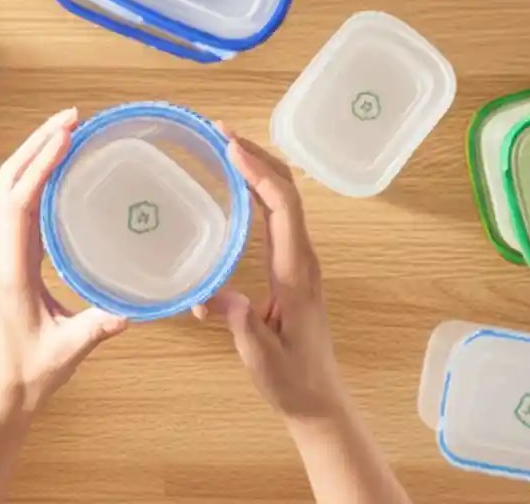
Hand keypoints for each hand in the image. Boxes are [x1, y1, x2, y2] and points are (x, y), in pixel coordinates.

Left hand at [0, 108, 128, 413]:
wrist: (6, 379)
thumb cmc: (33, 365)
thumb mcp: (66, 349)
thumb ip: (96, 329)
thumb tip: (130, 312)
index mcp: (9, 266)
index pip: (18, 201)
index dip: (40, 164)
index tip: (65, 134)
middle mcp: (2, 248)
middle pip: (11, 179)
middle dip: (39, 142)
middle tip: (75, 116)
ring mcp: (5, 246)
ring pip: (14, 184)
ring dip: (38, 151)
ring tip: (72, 126)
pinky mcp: (15, 248)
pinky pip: (23, 198)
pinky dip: (42, 172)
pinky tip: (68, 162)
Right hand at [194, 130, 348, 422]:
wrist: (317, 399)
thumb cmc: (291, 380)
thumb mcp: (260, 357)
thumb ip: (240, 325)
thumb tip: (212, 297)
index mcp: (296, 273)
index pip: (283, 208)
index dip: (258, 172)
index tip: (230, 146)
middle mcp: (302, 259)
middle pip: (287, 191)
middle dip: (257, 156)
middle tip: (220, 131)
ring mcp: (298, 261)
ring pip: (284, 200)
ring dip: (258, 168)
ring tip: (225, 145)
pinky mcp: (291, 268)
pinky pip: (277, 217)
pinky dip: (258, 191)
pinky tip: (236, 185)